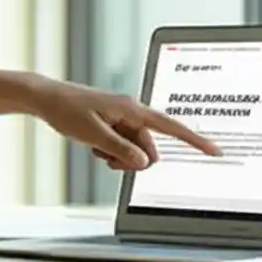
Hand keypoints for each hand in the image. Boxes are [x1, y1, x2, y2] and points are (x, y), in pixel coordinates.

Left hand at [28, 78, 221, 170]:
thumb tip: (144, 162)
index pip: (171, 127)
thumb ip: (120, 150)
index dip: (195, 140)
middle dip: (133, 160)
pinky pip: (122, 147)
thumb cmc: (67, 111)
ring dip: (119, 158)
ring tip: (97, 150)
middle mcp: (131, 113)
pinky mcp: (113, 125)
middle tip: (107, 158)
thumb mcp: (93, 135)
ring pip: (135, 151)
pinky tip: (94, 146)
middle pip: (149, 148)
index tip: (214, 152)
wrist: (46, 99)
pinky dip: (111, 152)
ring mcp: (122, 120)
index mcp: (132, 109)